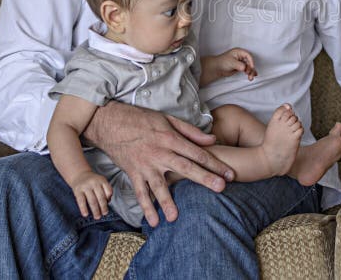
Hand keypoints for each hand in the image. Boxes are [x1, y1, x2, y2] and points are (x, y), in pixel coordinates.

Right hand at [70, 170, 111, 219]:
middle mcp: (94, 182)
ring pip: (92, 200)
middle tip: (104, 214)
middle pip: (101, 197)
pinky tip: (86, 214)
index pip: (108, 191)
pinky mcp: (77, 190)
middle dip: (103, 207)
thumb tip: (108, 202)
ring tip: (97, 217)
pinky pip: (81, 201)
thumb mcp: (101, 182)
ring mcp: (85, 186)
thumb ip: (106, 190)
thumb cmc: (93, 181)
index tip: (108, 204)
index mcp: (102, 180)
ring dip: (95, 210)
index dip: (109, 198)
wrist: (80, 174)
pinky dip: (83, 208)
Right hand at [82, 101, 234, 226]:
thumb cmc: (142, 119)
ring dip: (168, 202)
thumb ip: (191, 131)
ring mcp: (145, 165)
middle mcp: (160, 153)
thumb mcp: (168, 119)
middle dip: (204, 178)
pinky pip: (140, 192)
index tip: (229, 174)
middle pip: (185, 168)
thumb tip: (212, 140)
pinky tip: (154, 220)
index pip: (197, 152)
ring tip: (176, 217)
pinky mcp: (133, 173)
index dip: (215, 163)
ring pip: (159, 185)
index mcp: (170, 138)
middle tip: (220, 188)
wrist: (111, 122)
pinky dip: (146, 207)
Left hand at [214, 48, 257, 79]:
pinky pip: (247, 70)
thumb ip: (240, 65)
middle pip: (250, 62)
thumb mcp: (232, 62)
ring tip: (250, 78)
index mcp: (239, 52)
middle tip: (250, 75)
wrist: (217, 68)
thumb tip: (245, 69)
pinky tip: (252, 76)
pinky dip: (249, 73)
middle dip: (251, 69)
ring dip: (251, 72)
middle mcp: (241, 56)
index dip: (251, 62)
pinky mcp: (241, 67)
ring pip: (249, 66)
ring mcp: (241, 62)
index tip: (251, 68)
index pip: (248, 56)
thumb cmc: (223, 62)